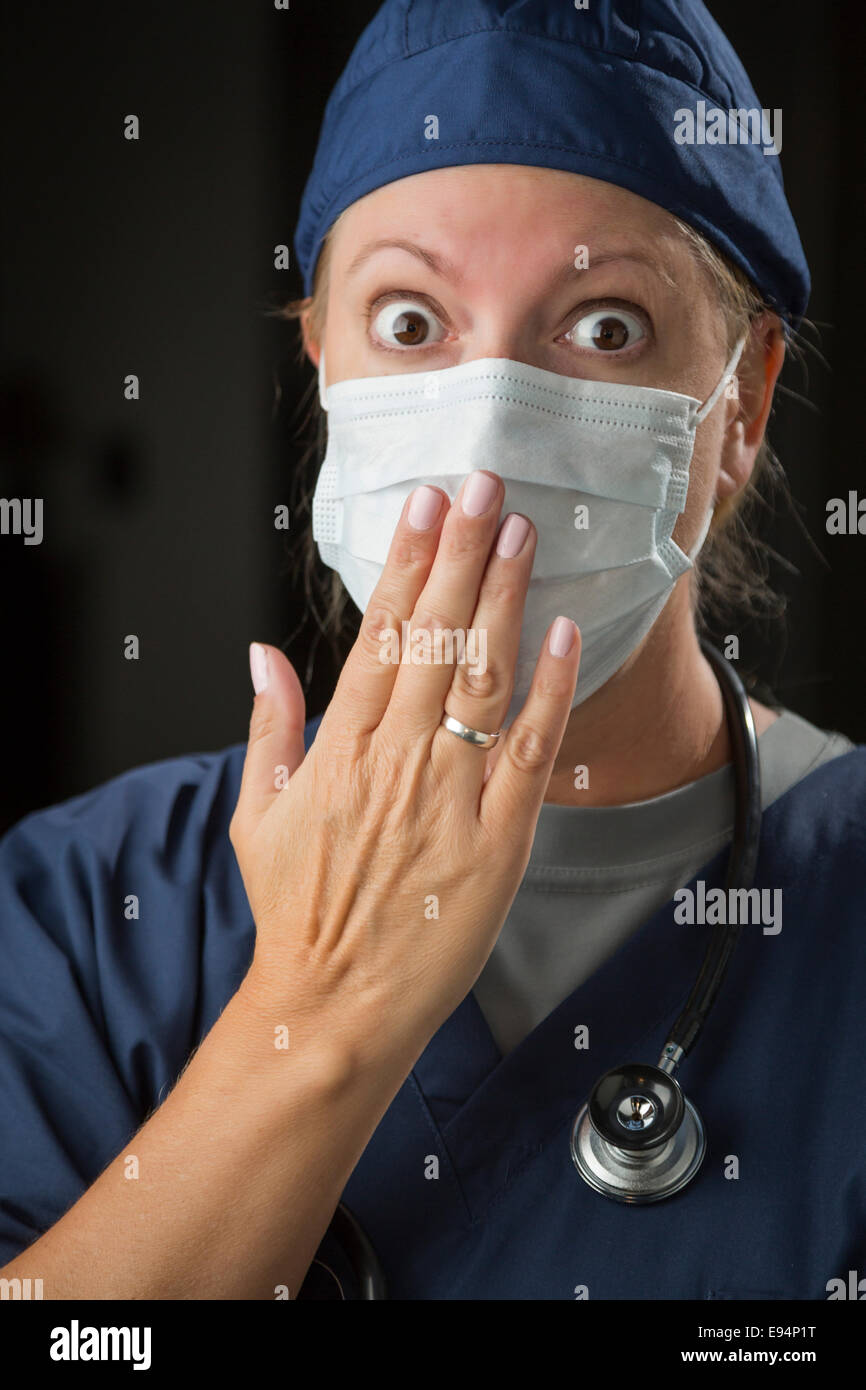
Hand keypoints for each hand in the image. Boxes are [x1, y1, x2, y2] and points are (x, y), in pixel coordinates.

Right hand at [229, 470, 579, 1064]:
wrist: (335, 1005)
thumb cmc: (298, 912)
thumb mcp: (257, 816)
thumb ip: (267, 727)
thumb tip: (263, 652)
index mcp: (340, 749)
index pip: (379, 634)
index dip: (406, 563)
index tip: (425, 505)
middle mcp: (397, 761)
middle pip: (437, 637)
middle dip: (463, 553)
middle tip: (484, 484)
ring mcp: (451, 799)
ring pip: (485, 678)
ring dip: (505, 599)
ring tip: (522, 532)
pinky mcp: (500, 842)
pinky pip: (532, 753)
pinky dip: (549, 690)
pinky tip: (564, 631)